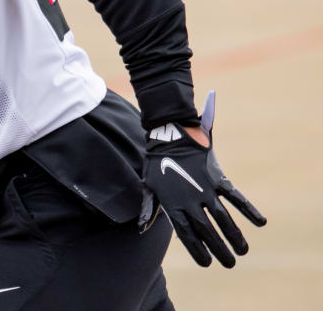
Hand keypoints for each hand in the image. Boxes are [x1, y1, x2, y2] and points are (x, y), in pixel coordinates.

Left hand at [139, 91, 265, 267]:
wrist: (171, 136)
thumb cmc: (157, 164)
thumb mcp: (148, 187)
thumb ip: (148, 208)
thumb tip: (141, 229)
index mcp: (173, 204)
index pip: (186, 234)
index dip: (197, 250)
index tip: (207, 264)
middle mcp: (191, 200)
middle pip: (207, 231)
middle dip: (219, 249)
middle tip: (229, 264)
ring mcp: (206, 189)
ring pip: (223, 218)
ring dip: (234, 236)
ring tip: (243, 251)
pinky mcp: (218, 178)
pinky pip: (236, 197)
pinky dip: (249, 210)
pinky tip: (260, 222)